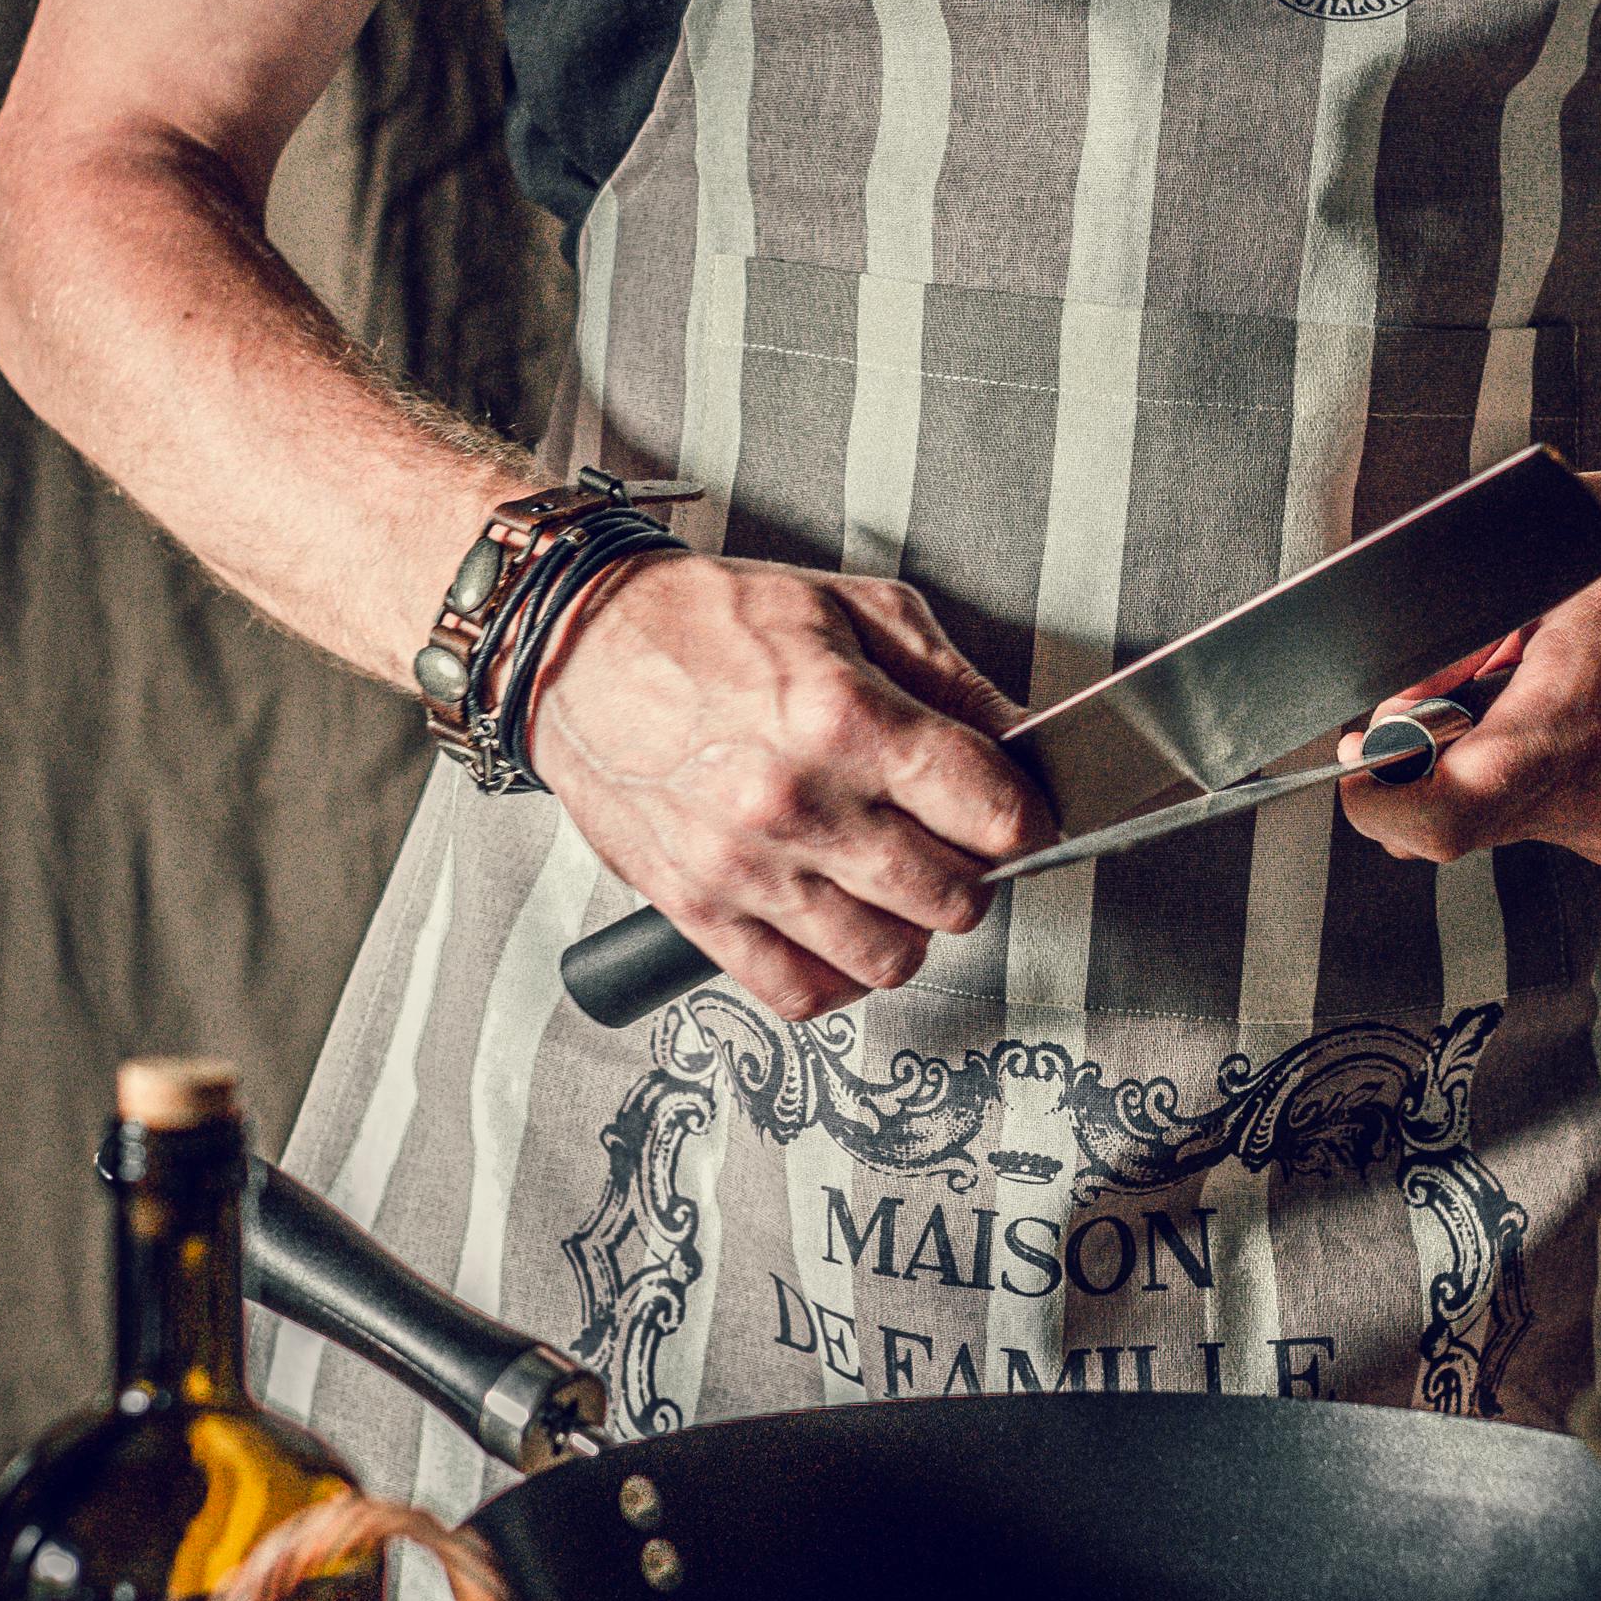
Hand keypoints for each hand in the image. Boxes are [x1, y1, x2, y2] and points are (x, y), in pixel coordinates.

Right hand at [525, 554, 1049, 1018]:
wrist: (575, 648)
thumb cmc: (704, 623)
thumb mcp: (851, 608)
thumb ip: (950, 680)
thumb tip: (1025, 741)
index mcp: (842, 717)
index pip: (994, 813)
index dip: (1025, 815)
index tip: (1017, 811)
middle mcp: (795, 802)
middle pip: (952, 897)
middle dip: (973, 872)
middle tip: (954, 842)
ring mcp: (743, 868)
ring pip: (889, 958)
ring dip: (910, 929)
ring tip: (895, 886)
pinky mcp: (696, 910)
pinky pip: (799, 993)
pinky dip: (839, 976)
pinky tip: (841, 930)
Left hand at [1338, 467, 1600, 873]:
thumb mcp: (1543, 546)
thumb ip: (1452, 632)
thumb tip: (1386, 708)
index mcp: (1579, 721)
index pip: (1442, 819)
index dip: (1375, 801)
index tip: (1351, 759)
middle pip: (1451, 821)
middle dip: (1420, 762)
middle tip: (1442, 688)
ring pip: (1490, 816)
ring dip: (1474, 759)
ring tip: (1521, 679)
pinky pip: (1534, 811)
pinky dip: (1519, 767)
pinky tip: (1554, 705)